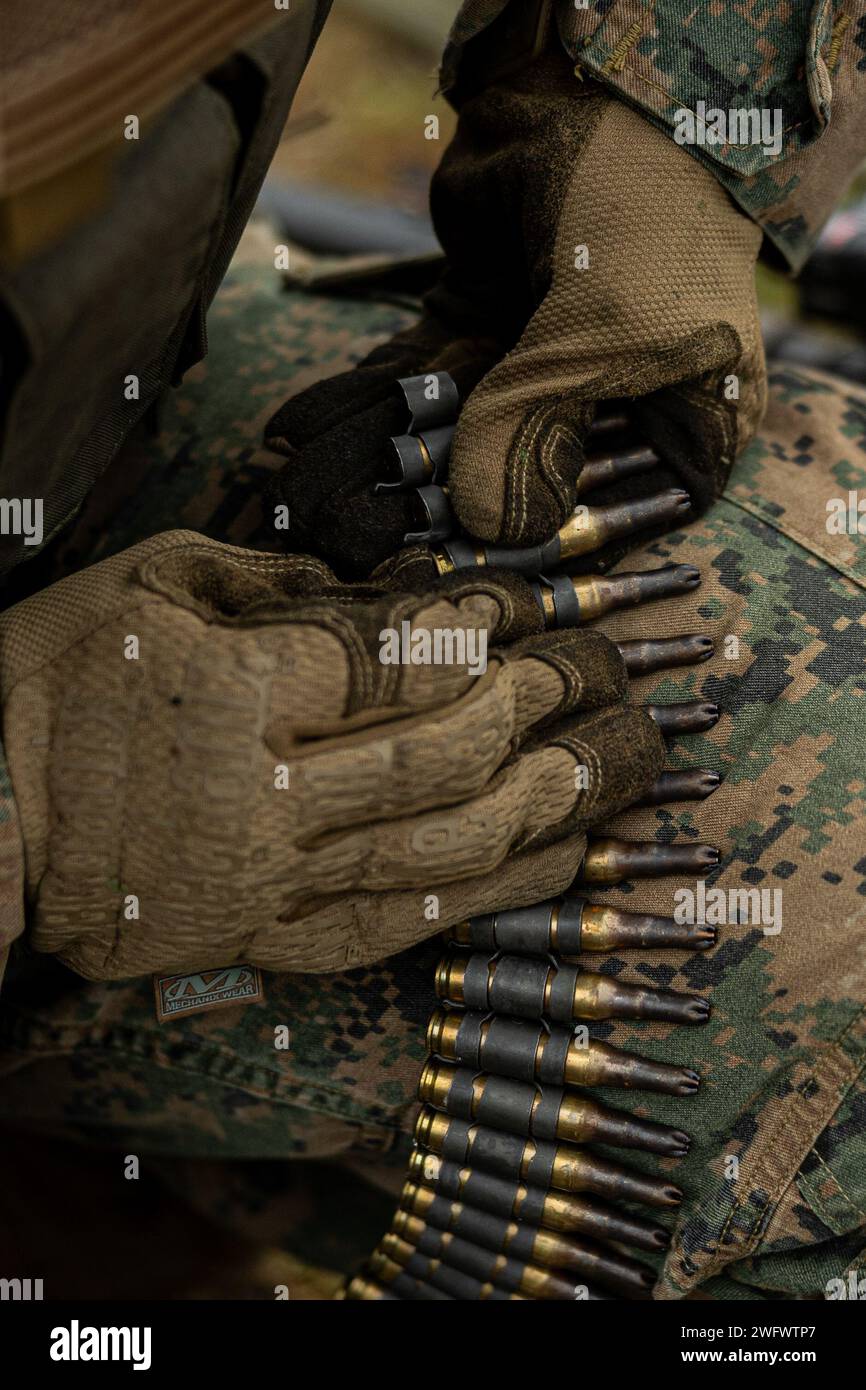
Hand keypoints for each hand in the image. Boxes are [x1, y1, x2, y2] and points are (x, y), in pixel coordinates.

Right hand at [0, 531, 663, 976]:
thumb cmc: (45, 685)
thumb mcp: (145, 583)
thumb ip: (271, 576)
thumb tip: (379, 585)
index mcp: (238, 689)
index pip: (403, 654)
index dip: (486, 623)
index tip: (533, 600)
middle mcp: (267, 793)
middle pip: (447, 751)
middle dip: (539, 702)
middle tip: (592, 667)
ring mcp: (271, 878)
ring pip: (446, 844)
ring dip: (546, 800)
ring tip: (610, 759)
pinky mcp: (265, 937)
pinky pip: (402, 923)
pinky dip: (494, 893)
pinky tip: (560, 860)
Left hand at [266, 51, 763, 576]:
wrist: (598, 89)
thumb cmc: (647, 213)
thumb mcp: (606, 333)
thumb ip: (539, 430)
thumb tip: (484, 527)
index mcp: (679, 430)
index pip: (602, 524)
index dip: (519, 558)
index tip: (433, 579)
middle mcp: (608, 412)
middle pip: (512, 486)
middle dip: (420, 516)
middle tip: (338, 540)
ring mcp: (537, 368)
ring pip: (451, 436)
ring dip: (371, 463)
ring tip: (295, 492)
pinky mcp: (476, 324)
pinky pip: (412, 381)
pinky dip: (358, 406)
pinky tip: (301, 434)